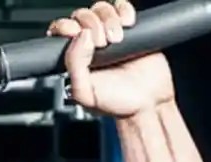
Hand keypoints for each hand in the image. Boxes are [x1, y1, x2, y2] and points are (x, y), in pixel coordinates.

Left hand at [49, 1, 174, 117]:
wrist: (149, 103)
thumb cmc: (117, 103)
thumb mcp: (86, 93)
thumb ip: (75, 65)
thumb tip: (82, 36)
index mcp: (74, 58)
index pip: (61, 31)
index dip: (67, 28)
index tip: (78, 35)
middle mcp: (89, 44)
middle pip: (81, 15)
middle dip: (90, 23)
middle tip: (101, 43)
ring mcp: (109, 34)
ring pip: (100, 9)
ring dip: (107, 18)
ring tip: (117, 38)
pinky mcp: (130, 28)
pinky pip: (122, 7)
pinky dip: (124, 9)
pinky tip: (128, 24)